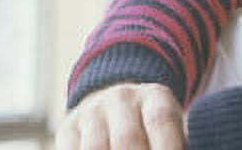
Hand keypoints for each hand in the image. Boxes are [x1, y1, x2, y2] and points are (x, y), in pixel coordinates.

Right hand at [56, 82, 184, 148]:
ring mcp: (92, 112)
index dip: (167, 148)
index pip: (161, 122)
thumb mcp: (169, 128)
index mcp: (155, 96)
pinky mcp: (68, 127)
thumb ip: (173, 144)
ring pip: (96, 149)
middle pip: (127, 139)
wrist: (115, 99)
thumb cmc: (152, 126)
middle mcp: (122, 98)